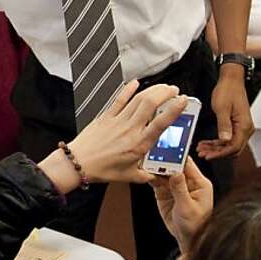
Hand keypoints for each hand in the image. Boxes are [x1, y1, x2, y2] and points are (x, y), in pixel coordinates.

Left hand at [60, 81, 185, 186]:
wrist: (77, 163)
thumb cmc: (101, 170)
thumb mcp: (130, 176)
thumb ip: (147, 175)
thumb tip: (157, 175)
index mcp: (139, 144)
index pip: (161, 123)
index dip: (174, 109)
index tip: (183, 101)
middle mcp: (130, 129)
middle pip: (150, 104)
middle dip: (165, 93)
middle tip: (174, 90)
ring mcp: (117, 121)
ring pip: (137, 99)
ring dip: (152, 90)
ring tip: (162, 87)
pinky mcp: (105, 117)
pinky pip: (119, 100)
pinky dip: (128, 90)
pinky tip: (135, 83)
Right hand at [150, 158, 212, 252]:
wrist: (188, 239)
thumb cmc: (195, 226)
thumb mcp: (188, 207)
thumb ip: (180, 189)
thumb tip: (175, 171)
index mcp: (199, 184)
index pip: (187, 164)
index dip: (176, 157)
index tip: (165, 150)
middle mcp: (188, 182)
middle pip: (173, 165)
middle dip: (162, 160)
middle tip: (151, 155)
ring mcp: (175, 187)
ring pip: (163, 172)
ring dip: (154, 168)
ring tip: (144, 162)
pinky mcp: (165, 192)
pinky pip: (156, 180)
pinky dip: (150, 176)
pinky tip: (144, 173)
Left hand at [195, 71, 252, 159]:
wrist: (231, 81)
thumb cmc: (228, 91)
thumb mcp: (222, 108)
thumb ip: (224, 125)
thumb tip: (225, 140)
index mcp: (244, 125)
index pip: (234, 147)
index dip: (220, 153)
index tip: (208, 156)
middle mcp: (246, 128)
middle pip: (232, 149)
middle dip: (217, 153)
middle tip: (203, 153)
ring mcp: (242, 127)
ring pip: (230, 145)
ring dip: (216, 148)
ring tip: (202, 149)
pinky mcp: (237, 125)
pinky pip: (228, 138)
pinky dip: (218, 142)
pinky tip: (207, 143)